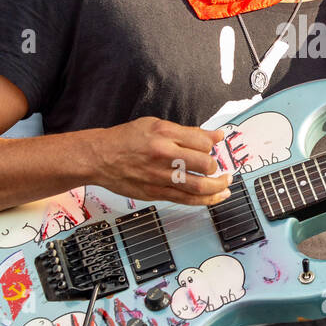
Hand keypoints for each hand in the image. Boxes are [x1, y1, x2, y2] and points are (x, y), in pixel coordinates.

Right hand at [89, 117, 232, 205]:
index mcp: (165, 133)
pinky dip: (204, 200)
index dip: (211, 146)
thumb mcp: (156, 124)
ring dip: (218, 187)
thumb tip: (217, 136)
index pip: (202, 142)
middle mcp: (163, 154)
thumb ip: (189, 132)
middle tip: (220, 168)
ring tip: (226, 185)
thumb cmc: (126, 139)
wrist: (99, 157)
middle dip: (216, 167)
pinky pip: (186, 200)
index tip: (211, 148)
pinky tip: (215, 197)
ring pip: (198, 186)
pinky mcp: (155, 193)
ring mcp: (159, 176)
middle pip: (204, 164)